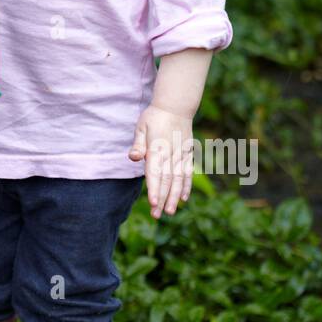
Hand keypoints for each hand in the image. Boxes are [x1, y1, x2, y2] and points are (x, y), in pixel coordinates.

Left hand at [128, 104, 194, 219]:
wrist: (176, 106)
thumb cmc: (154, 117)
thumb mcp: (142, 127)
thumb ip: (138, 144)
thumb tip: (133, 157)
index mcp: (158, 148)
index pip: (155, 172)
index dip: (155, 188)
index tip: (153, 202)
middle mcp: (171, 154)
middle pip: (167, 180)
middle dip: (163, 198)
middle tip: (157, 215)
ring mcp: (181, 155)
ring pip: (179, 179)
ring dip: (175, 196)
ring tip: (171, 211)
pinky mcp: (188, 154)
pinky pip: (188, 173)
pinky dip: (187, 186)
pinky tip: (184, 198)